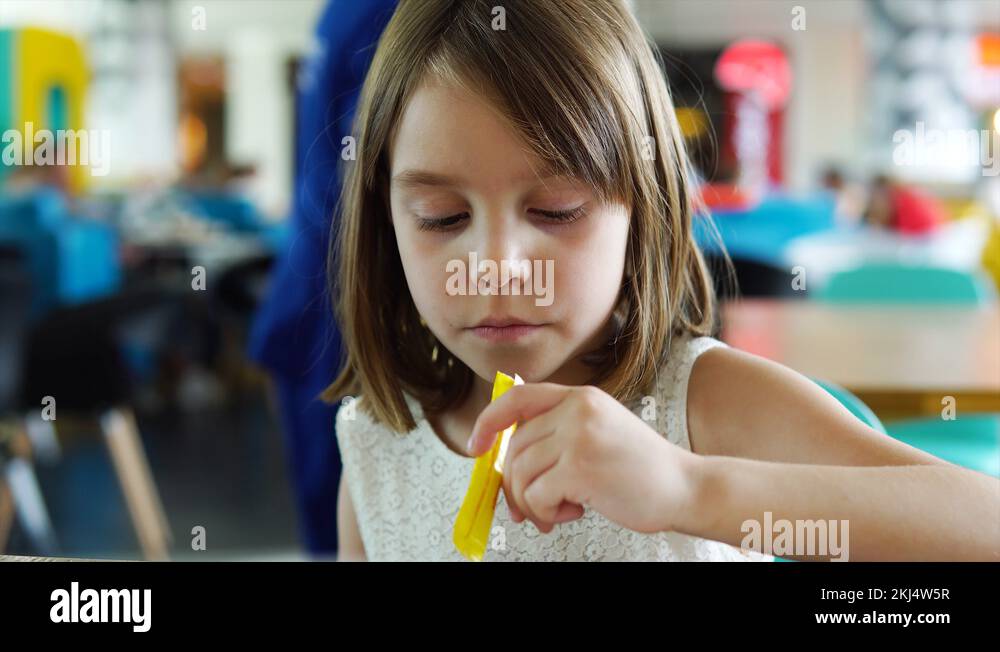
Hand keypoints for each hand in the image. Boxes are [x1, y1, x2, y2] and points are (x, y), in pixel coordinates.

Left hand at [466, 383, 699, 534]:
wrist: (684, 487)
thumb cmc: (639, 470)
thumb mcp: (598, 432)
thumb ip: (557, 435)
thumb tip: (503, 463)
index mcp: (580, 397)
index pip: (517, 398)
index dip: (488, 422)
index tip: (474, 447)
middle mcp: (577, 409)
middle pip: (514, 447)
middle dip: (513, 484)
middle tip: (528, 509)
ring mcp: (578, 436)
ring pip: (520, 473)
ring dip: (532, 503)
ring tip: (559, 511)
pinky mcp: (580, 467)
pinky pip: (536, 494)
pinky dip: (547, 511)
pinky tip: (574, 512)